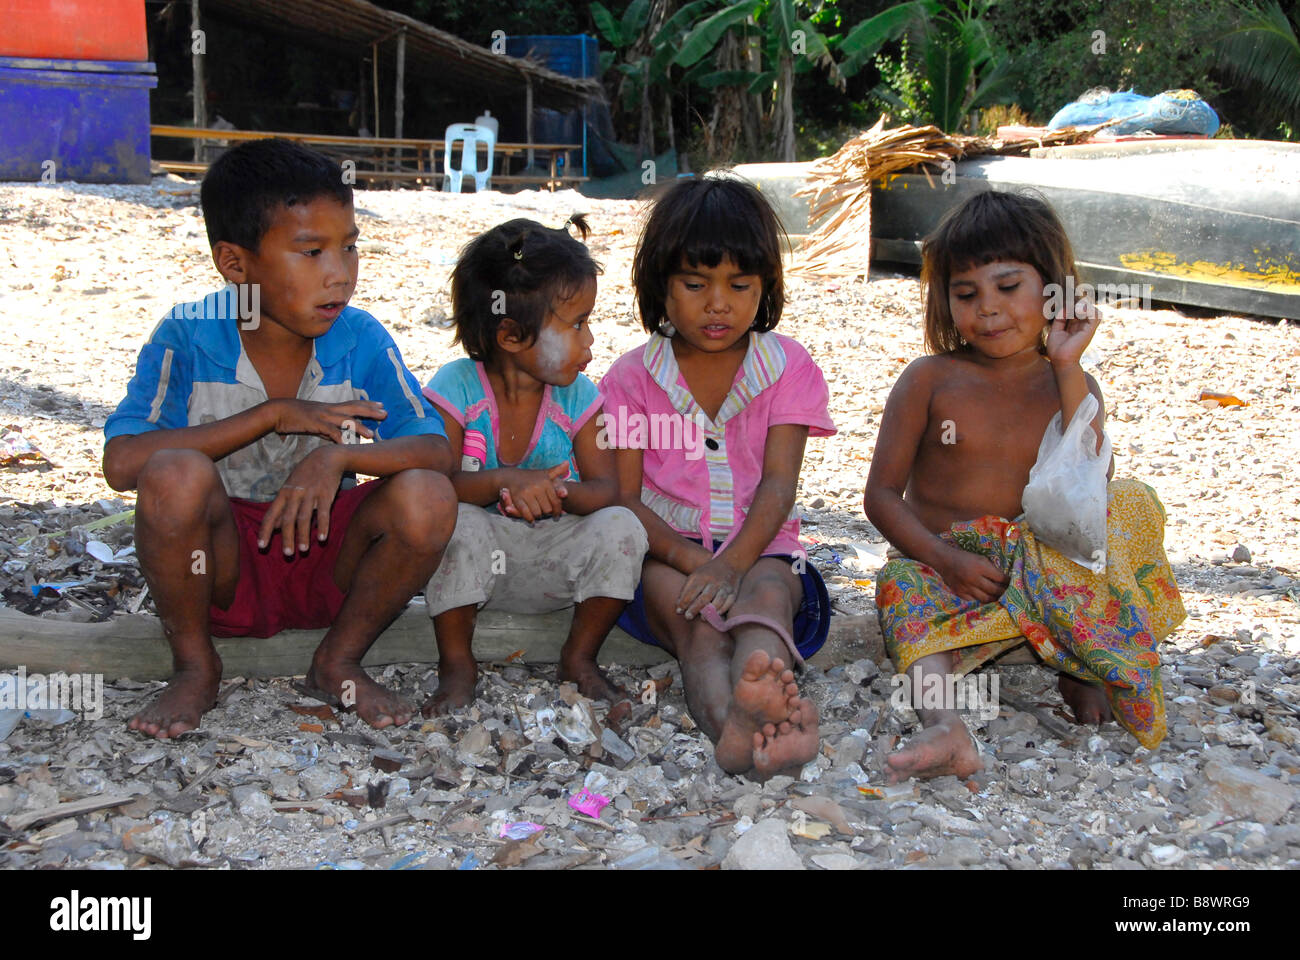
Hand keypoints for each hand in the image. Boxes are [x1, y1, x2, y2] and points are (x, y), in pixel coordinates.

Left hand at [258, 446, 345, 554]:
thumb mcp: (291, 487)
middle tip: (287, 554)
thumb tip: (276, 526)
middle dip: (287, 538)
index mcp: (284, 493)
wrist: (327, 457)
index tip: (262, 546)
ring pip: (304, 517)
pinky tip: (322, 538)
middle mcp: (294, 494)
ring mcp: (310, 494)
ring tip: (303, 550)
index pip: (271, 515)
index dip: (265, 531)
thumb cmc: (307, 474)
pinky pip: (324, 512)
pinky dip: (323, 526)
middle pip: (288, 519)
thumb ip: (284, 507)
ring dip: (303, 535)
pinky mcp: (325, 494)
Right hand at [270, 398, 385, 441]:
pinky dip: (338, 437)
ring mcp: (322, 416)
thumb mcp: (315, 421)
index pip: (353, 404)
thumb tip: (337, 436)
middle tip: (385, 413)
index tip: (381, 404)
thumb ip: (327, 428)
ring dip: (358, 427)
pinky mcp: (314, 424)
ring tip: (371, 434)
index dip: (367, 404)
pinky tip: (346, 444)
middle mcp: (329, 409)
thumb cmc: (295, 416)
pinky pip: (329, 431)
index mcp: (330, 408)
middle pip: (354, 408)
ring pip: (344, 420)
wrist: (277, 412)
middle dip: (370, 411)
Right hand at [498, 463, 568, 522]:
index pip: (556, 502)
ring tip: (538, 515)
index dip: (558, 511)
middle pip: (547, 509)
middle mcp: (537, 486)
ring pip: (537, 513)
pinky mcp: (517, 498)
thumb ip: (557, 472)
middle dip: (546, 513)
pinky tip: (531, 520)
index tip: (557, 515)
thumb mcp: (545, 473)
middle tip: (545, 513)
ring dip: (538, 516)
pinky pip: (526, 513)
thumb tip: (567, 464)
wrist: (511, 476)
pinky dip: (529, 518)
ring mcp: (526, 492)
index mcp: (546, 481)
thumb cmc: (532, 477)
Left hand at [676, 555, 742, 619]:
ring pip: (718, 601)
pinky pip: (729, 603)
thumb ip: (686, 590)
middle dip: (695, 608)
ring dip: (710, 611)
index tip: (679, 612)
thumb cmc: (708, 572)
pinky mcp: (733, 592)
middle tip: (688, 617)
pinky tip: (716, 615)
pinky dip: (722, 610)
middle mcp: (713, 582)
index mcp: (702, 577)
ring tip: (702, 618)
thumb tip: (678, 607)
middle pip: (704, 597)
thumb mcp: (695, 576)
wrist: (730, 563)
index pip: (691, 591)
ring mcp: (724, 587)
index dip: (684, 602)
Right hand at [934, 546, 1008, 604]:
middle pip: (995, 590)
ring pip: (986, 598)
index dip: (1008, 581)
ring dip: (994, 598)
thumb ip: (991, 568)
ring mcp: (966, 587)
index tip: (1012, 583)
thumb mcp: (980, 558)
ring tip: (998, 597)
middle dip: (1004, 592)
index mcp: (980, 566)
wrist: (943, 559)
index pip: (1000, 578)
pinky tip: (984, 596)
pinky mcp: (959, 592)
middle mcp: (973, 578)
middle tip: (1008, 593)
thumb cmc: (964, 557)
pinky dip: (980, 599)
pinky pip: (974, 600)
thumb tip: (1004, 579)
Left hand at [1046, 297, 1098, 368]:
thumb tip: (1065, 308)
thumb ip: (1060, 319)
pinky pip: (1096, 316)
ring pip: (1093, 311)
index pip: (1077, 311)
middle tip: (1070, 298)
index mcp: (1074, 326)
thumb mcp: (1055, 331)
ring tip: (1075, 306)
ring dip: (1085, 306)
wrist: (1060, 360)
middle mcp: (1082, 326)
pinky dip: (1089, 310)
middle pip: (1085, 309)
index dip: (1073, 304)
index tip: (1064, 299)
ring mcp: (1087, 328)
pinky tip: (1078, 309)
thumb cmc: (1057, 349)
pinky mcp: (1090, 331)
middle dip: (1078, 302)